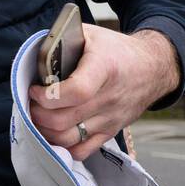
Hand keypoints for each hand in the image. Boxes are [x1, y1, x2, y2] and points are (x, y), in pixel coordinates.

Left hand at [28, 25, 179, 159]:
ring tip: (39, 117)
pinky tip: (54, 132)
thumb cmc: (115, 49)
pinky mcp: (111, 131)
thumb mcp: (89, 34)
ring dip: (45, 131)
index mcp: (104, 68)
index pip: (76, 91)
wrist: (152, 67)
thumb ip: (60, 43)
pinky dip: (63, 146)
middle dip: (37, 113)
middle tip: (31, 103)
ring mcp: (111, 118)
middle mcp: (109, 97)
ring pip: (68, 138)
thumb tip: (32, 59)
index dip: (48, 96)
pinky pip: (83, 151)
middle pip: (64, 120)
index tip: (35, 90)